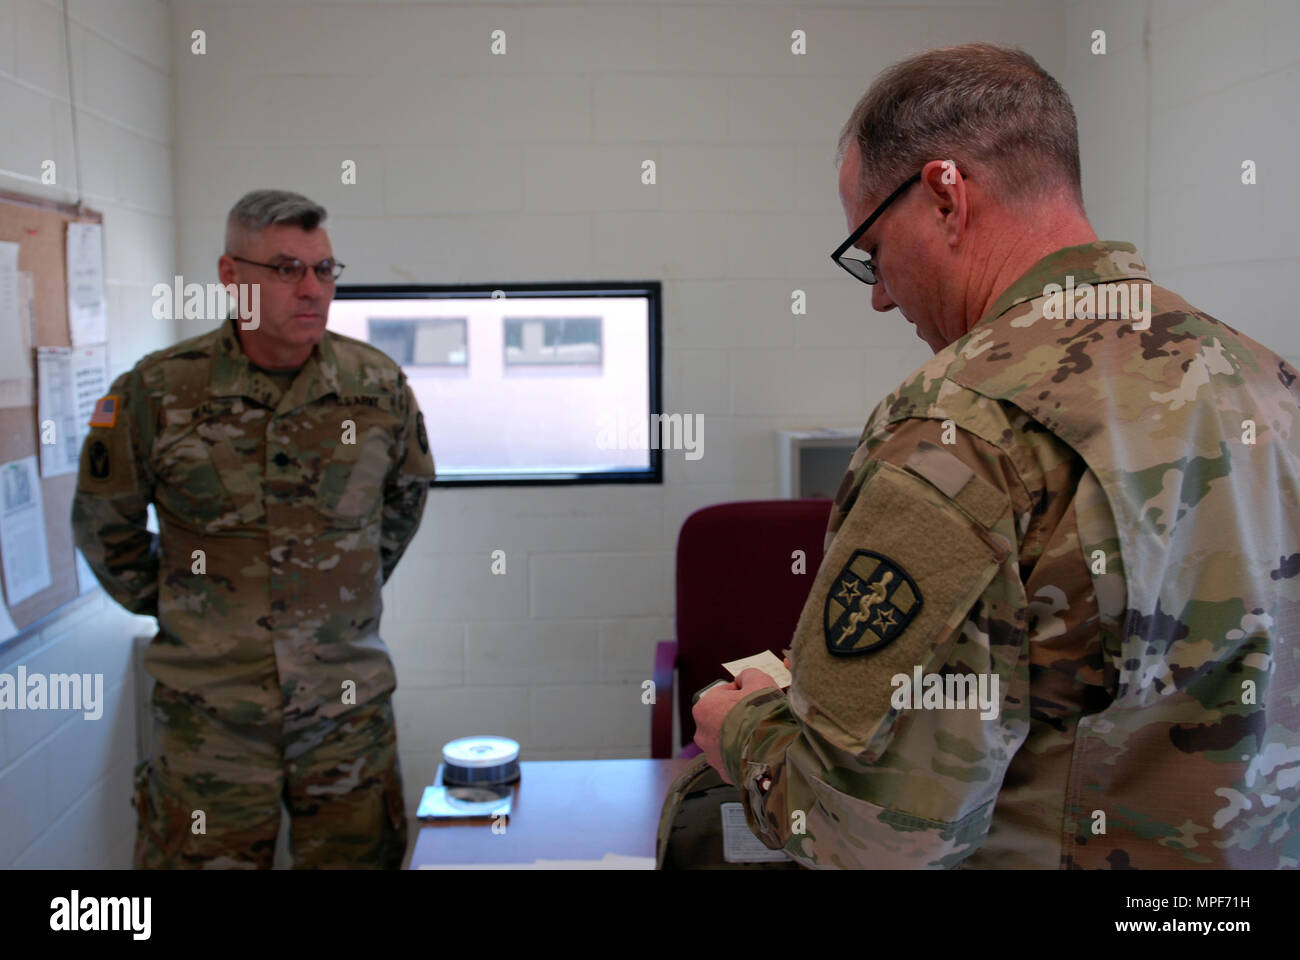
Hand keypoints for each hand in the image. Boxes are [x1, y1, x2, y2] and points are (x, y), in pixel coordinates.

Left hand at [692, 668, 778, 784]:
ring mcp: (712, 756)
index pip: (721, 694)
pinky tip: (758, 751)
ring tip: (760, 736)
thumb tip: (745, 678)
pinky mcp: (724, 773)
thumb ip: (748, 675)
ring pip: (726, 742)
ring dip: (740, 738)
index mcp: (704, 708)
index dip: (740, 694)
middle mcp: (702, 733)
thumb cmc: (762, 713)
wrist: (773, 750)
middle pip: (722, 719)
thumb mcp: (759, 681)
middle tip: (758, 717)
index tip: (753, 698)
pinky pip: (734, 761)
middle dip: (738, 717)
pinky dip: (744, 756)